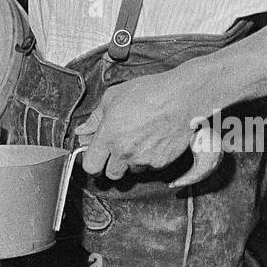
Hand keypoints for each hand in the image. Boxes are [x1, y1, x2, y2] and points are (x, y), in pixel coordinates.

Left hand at [74, 70, 221, 187]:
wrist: (183, 96)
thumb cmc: (150, 92)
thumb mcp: (114, 97)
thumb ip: (95, 118)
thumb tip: (83, 131)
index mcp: (108, 136)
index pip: (90, 166)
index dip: (93, 162)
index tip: (97, 156)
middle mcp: (124, 151)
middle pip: (111, 174)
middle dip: (112, 164)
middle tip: (119, 149)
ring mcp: (143, 159)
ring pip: (132, 170)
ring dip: (132, 160)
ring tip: (141, 139)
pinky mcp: (161, 162)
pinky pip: (150, 167)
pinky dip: (150, 158)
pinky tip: (154, 140)